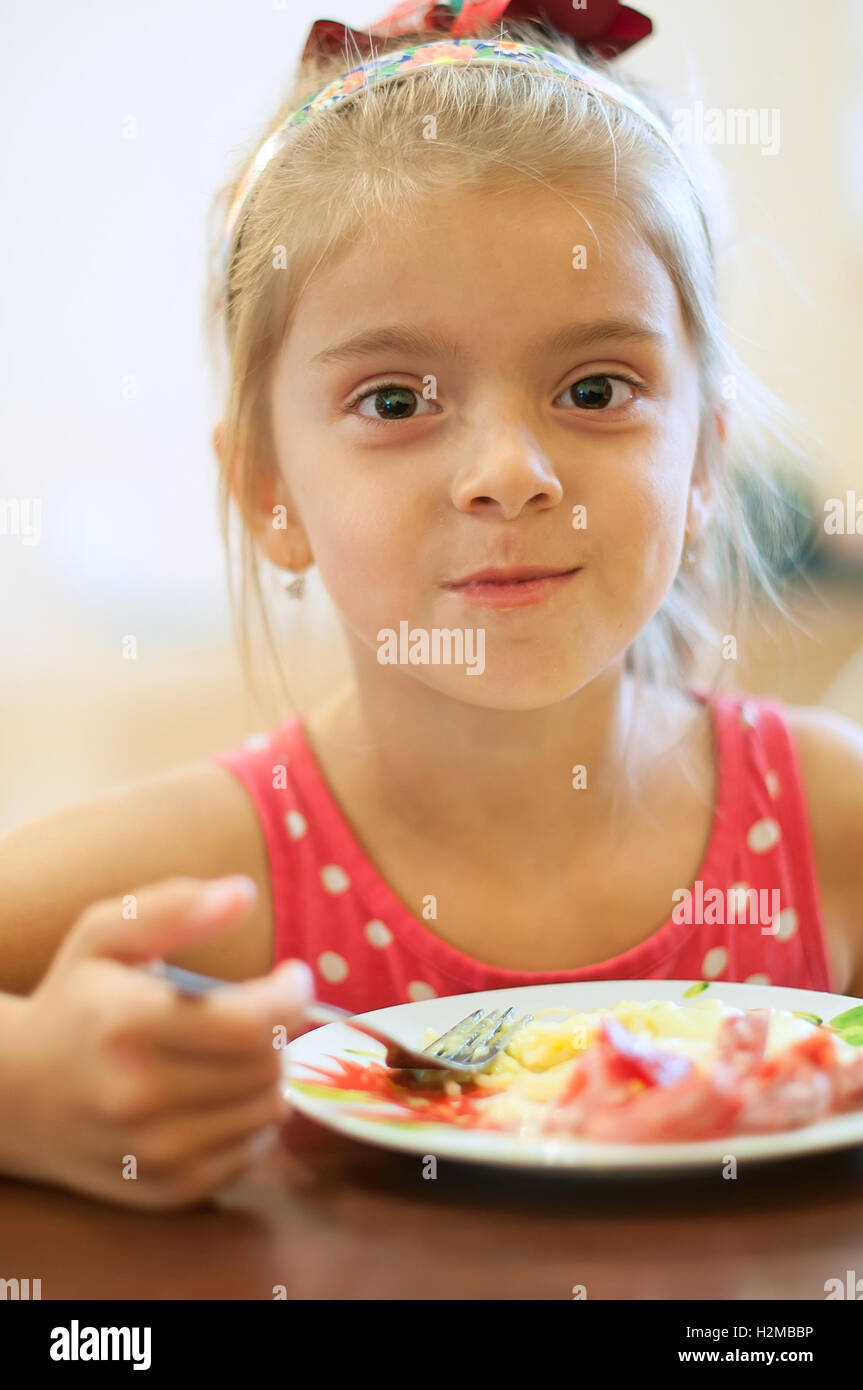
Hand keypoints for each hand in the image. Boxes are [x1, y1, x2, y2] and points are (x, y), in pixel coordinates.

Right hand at [0, 875, 313, 1208]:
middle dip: (281, 1031)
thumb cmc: (73, 1003)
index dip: (292, 996)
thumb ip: (172, 907)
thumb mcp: (105, 936)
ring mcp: (154, 1150)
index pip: (250, 1023)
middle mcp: (139, 1095)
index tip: (294, 975)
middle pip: (267, 1065)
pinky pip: (253, 1152)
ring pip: (269, 1110)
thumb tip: (243, 892)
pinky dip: (252, 1119)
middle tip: (263, 1012)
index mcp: (127, 1024)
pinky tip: (223, 1093)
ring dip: (270, 1074)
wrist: (16, 1097)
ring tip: (241, 1050)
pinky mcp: (169, 1189)